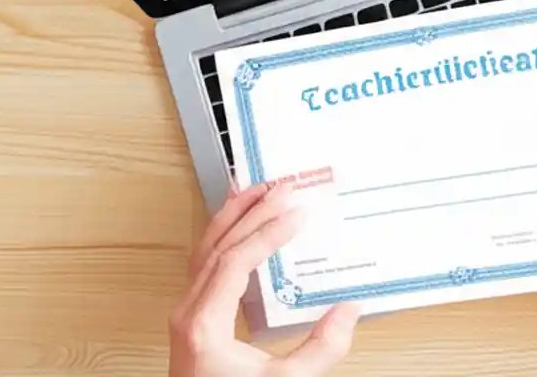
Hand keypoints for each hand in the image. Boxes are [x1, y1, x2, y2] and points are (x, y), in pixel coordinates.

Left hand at [170, 181, 359, 376]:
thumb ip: (320, 350)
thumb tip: (349, 312)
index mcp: (204, 324)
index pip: (235, 261)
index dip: (268, 233)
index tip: (297, 214)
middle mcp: (189, 313)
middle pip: (216, 245)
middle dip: (252, 211)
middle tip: (283, 187)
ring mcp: (187, 314)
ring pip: (204, 250)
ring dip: (232, 216)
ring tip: (257, 190)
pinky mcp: (194, 319)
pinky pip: (204, 264)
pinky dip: (223, 236)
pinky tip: (239, 225)